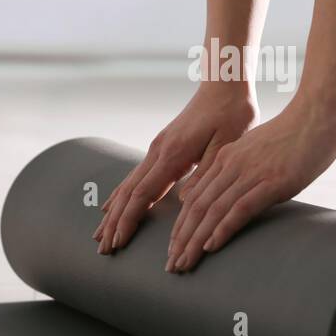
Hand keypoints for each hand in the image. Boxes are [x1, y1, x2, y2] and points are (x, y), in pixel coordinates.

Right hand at [95, 84, 257, 253]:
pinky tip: (114, 206)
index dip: (128, 220)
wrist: (224, 85)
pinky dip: (122, 195)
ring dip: (115, 212)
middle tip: (104, 250)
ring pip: (129, 185)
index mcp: (173, 154)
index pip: (143, 193)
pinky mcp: (163, 147)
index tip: (118, 242)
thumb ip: (205, 172)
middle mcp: (159, 151)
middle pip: (129, 193)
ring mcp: (158, 148)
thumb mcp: (227, 143)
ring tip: (103, 234)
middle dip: (115, 223)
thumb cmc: (232, 113)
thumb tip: (185, 200)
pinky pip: (137, 176)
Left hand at [165, 96, 335, 272]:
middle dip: (181, 240)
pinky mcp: (272, 182)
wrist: (319, 115)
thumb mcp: (260, 152)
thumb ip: (244, 170)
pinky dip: (222, 229)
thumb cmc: (296, 136)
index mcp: (227, 158)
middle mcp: (232, 165)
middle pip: (197, 207)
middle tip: (172, 266)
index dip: (182, 226)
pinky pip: (239, 208)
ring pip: (212, 211)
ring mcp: (250, 173)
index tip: (174, 248)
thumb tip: (239, 193)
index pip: (195, 197)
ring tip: (184, 264)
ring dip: (195, 241)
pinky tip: (210, 247)